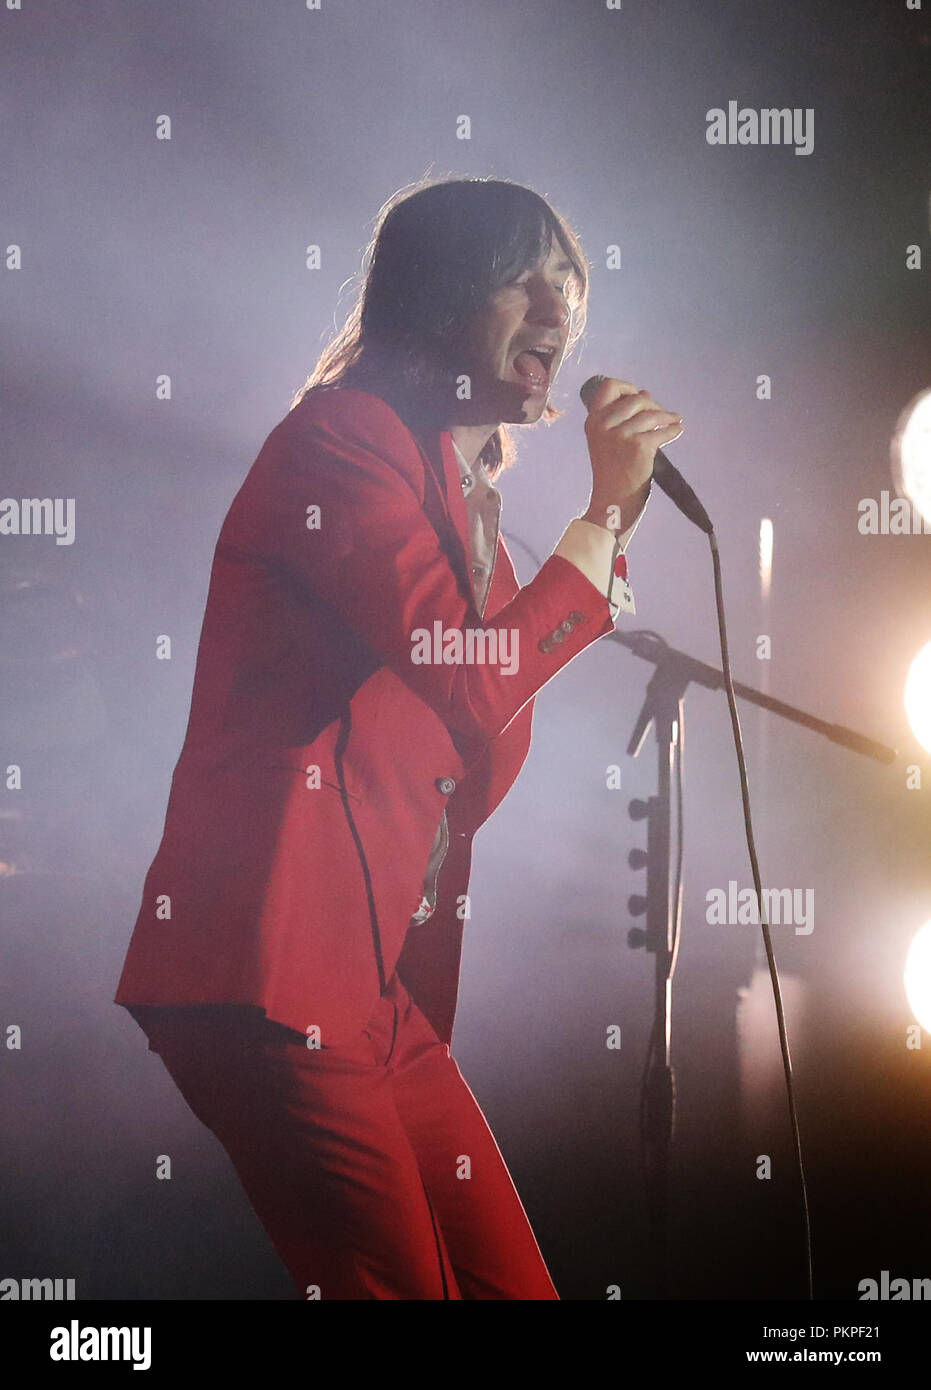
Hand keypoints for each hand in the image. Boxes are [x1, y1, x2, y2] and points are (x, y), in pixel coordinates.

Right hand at [581, 378, 682, 531]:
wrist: (612, 502)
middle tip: (663, 414)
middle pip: (636, 399)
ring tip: (675, 420)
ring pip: (651, 414)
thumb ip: (618, 418)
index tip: (641, 396)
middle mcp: (603, 425)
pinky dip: (673, 430)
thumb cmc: (611, 472)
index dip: (628, 387)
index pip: (609, 386)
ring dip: (667, 416)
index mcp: (593, 421)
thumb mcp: (605, 440)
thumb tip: (645, 395)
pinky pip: (662, 432)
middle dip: (654, 404)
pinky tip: (678, 430)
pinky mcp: (638, 447)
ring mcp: (620, 435)